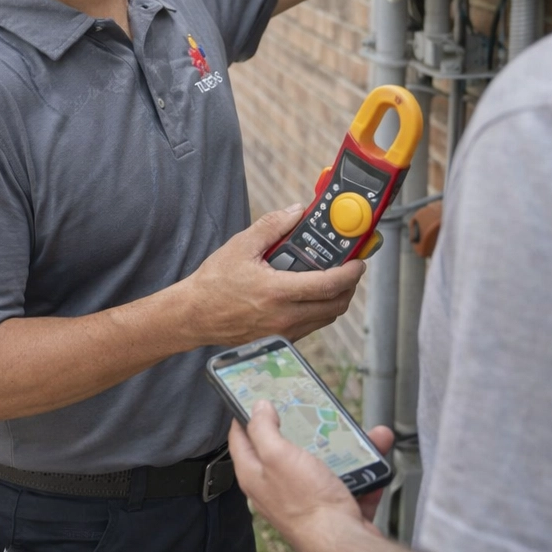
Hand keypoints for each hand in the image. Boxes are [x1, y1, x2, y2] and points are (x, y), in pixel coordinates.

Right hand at [178, 204, 365, 347]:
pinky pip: (311, 326)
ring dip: (335, 299)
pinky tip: (308, 295)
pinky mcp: (279, 340)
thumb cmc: (213, 283)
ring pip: (326, 318)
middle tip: (348, 269)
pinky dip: (318, 311)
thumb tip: (297, 212)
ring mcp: (283, 331)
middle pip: (336, 305)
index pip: (330, 284)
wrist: (193, 316)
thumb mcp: (240, 246)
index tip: (358, 261)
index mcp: (278, 292)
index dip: (351, 272)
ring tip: (330, 280)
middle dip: (349, 286)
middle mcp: (285, 316)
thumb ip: (272, 226)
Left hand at [229, 400, 395, 547]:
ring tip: (358, 437)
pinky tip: (373, 464)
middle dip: (305, 430)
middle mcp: (277, 489)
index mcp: (256, 475)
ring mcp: (307, 501)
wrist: (345, 547)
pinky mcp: (335, 512)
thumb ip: (264, 429)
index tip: (255, 398)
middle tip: (313, 412)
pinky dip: (364, 475)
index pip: (241, 439)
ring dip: (344, 451)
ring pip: (325, 466)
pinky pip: (350, 485)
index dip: (245, 416)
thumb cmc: (308, 504)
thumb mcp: (278, 455)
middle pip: (287, 451)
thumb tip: (257, 408)